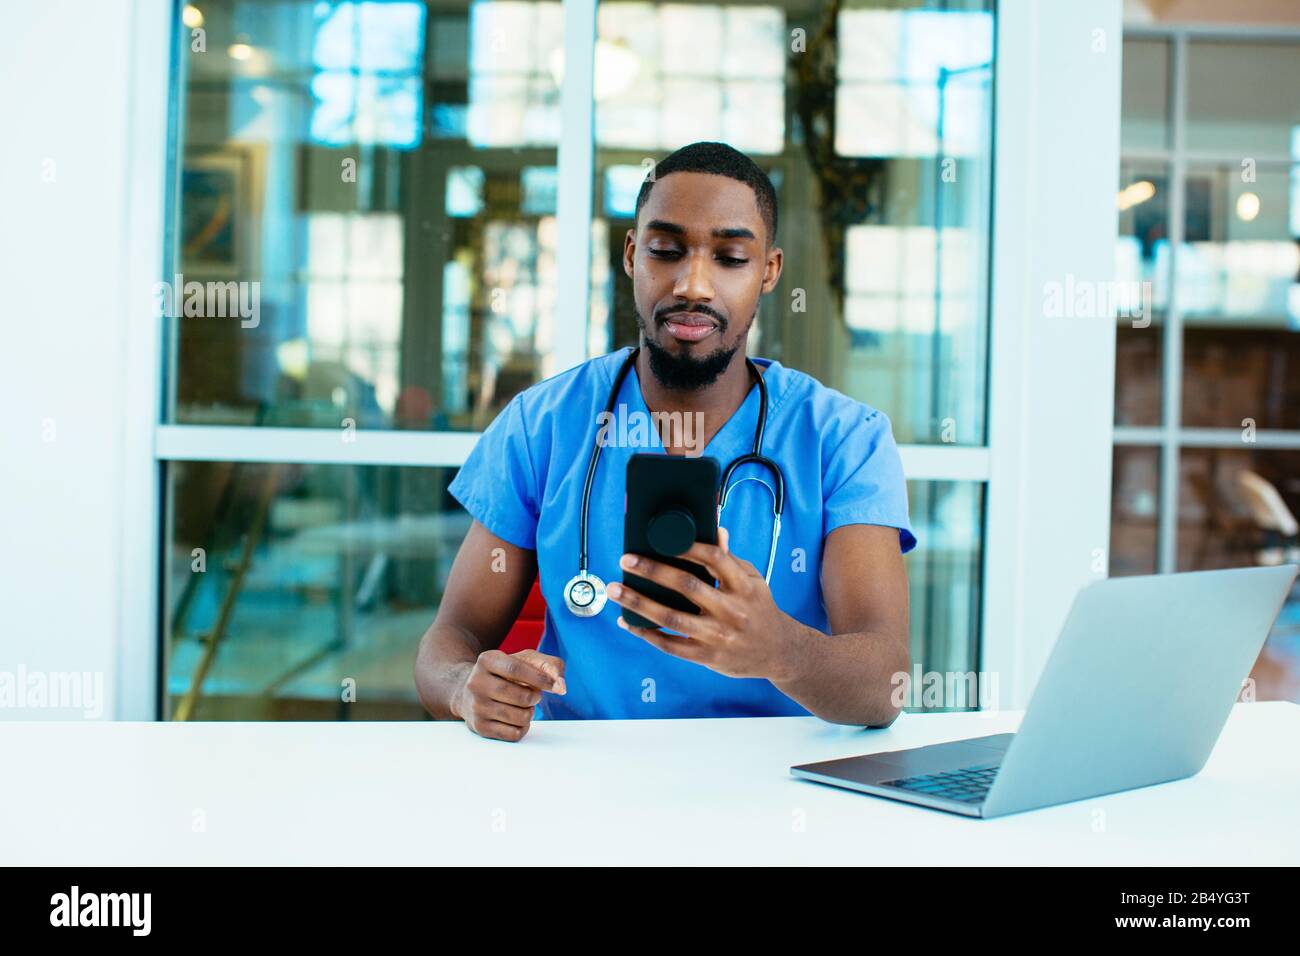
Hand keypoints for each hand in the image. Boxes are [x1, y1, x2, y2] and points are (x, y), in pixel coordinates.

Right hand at [452, 648, 565, 741]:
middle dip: (535, 697)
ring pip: (520, 717)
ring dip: (529, 713)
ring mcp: (476, 707)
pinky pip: (514, 734)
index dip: (540, 679)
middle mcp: (477, 683)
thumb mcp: (523, 660)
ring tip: (522, 706)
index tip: (556, 687)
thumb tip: (561, 686)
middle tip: (532, 695)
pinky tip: (515, 718)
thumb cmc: (504, 674)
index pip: (516, 669)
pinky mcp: (479, 727)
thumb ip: (549, 666)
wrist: (467, 690)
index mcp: (487, 660)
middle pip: (521, 696)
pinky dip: (522, 727)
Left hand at [606, 526, 805, 680]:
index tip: (662, 538)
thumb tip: (716, 528)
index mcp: (744, 586)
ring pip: (672, 618)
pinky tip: (628, 621)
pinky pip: (671, 646)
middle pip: (688, 586)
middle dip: (653, 571)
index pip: (715, 559)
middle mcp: (732, 610)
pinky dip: (646, 633)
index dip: (688, 546)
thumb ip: (731, 559)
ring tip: (615, 589)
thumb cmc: (760, 608)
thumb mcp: (753, 580)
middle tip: (626, 560)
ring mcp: (718, 636)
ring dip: (639, 602)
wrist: (779, 652)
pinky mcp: (708, 657)